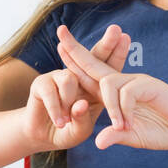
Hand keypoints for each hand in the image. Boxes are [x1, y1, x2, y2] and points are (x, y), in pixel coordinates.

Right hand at [21, 24, 131, 151]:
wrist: (42, 137)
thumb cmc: (67, 132)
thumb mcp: (80, 130)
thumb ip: (82, 119)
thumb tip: (80, 103)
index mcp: (94, 86)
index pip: (108, 68)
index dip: (116, 52)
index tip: (126, 36)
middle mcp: (78, 76)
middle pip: (93, 57)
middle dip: (105, 43)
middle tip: (116, 29)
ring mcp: (59, 77)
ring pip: (70, 78)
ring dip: (69, 102)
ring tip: (66, 122)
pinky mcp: (41, 83)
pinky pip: (51, 91)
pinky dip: (57, 109)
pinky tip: (60, 121)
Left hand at [55, 23, 167, 150]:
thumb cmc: (163, 131)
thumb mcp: (132, 136)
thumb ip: (115, 136)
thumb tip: (97, 142)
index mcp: (116, 93)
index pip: (90, 75)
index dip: (74, 62)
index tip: (59, 46)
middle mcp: (124, 82)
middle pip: (94, 64)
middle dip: (76, 50)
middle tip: (60, 33)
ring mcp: (137, 81)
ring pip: (108, 83)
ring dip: (109, 107)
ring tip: (120, 126)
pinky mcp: (150, 85)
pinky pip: (127, 93)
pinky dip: (125, 110)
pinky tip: (129, 124)